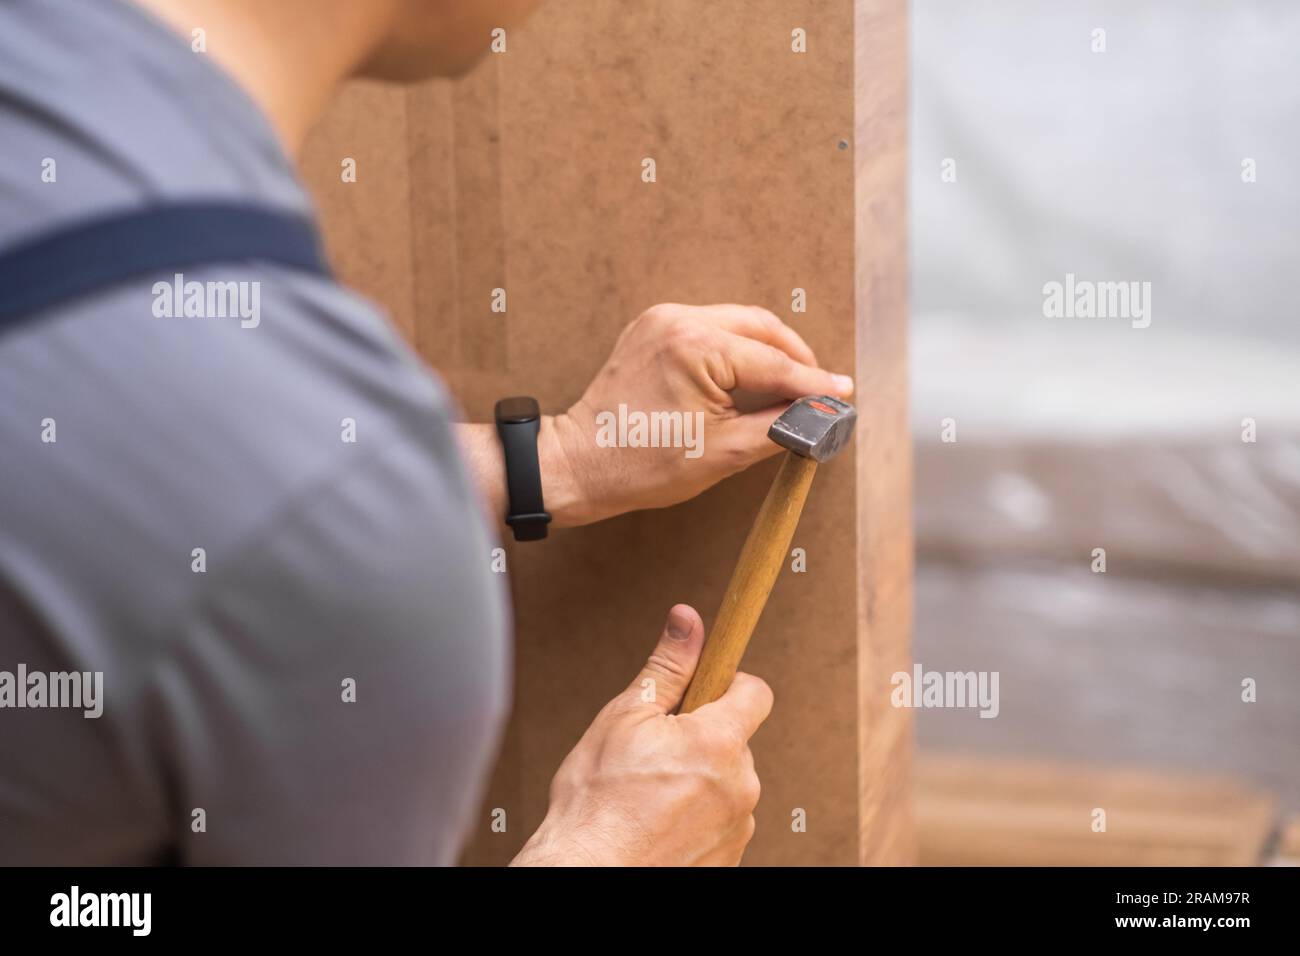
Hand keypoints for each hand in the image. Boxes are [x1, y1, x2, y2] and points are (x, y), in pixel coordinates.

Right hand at [511, 604, 772, 866]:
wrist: (589, 874)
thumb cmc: (596, 804)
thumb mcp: (625, 717)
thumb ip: (667, 668)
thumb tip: (687, 621)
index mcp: (718, 742)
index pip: (755, 692)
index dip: (728, 683)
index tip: (705, 688)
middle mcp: (741, 786)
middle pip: (735, 741)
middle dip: (702, 738)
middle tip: (655, 750)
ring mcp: (738, 827)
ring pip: (727, 784)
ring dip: (699, 781)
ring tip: (650, 793)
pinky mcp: (730, 858)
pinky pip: (721, 822)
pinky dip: (696, 818)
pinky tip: (659, 822)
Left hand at [541, 303, 852, 525]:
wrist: (578, 462)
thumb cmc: (640, 464)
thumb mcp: (723, 453)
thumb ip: (777, 426)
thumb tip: (817, 414)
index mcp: (696, 347)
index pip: (773, 363)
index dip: (813, 383)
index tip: (844, 394)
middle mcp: (679, 321)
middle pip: (761, 329)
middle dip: (795, 359)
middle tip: (820, 391)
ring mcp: (662, 320)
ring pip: (737, 324)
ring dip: (768, 351)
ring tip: (791, 386)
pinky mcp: (652, 328)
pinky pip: (711, 328)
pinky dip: (737, 349)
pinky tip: (750, 376)